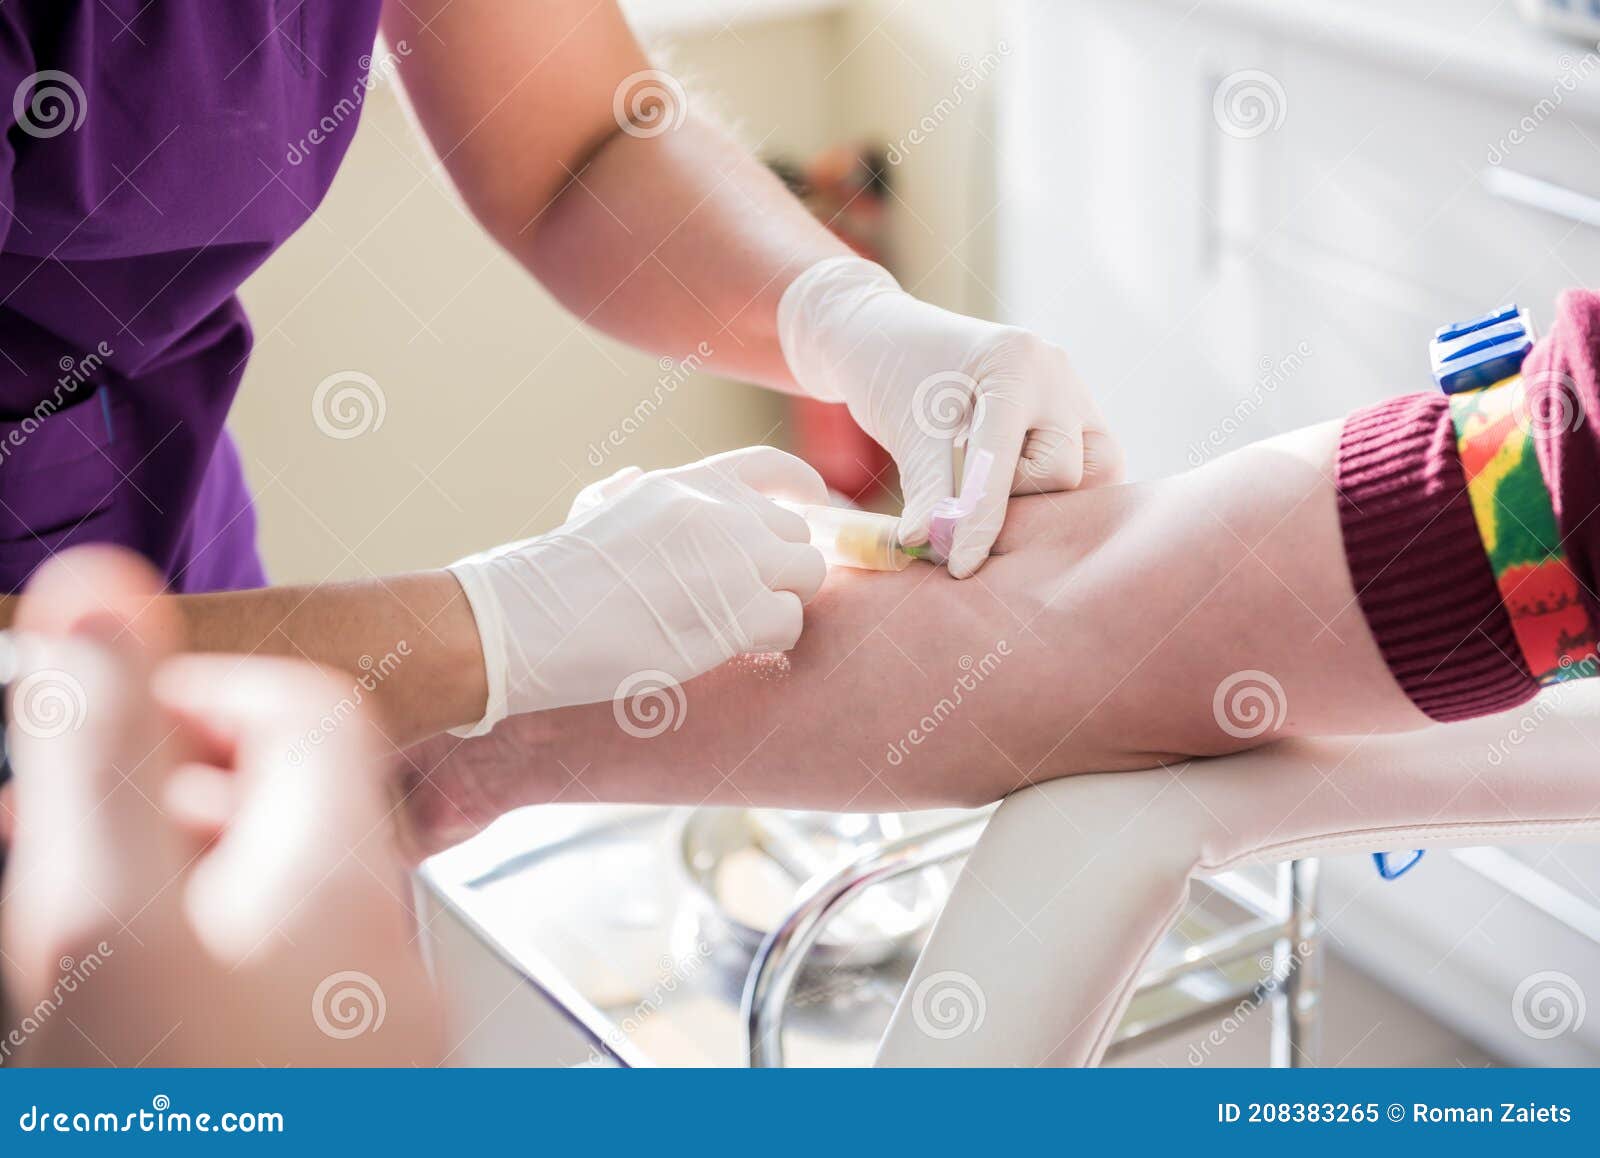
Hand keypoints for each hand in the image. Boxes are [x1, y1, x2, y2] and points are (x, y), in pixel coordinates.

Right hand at [0, 547, 440, 1065]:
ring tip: (61, 911)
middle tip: (42, 822)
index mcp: (342, 881)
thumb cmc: (170, 1105)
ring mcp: (358, 1031)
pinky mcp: (324, 1086)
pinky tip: (106, 1006)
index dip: (190, 686)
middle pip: (274, 808)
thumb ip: (101, 752)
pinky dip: (178, 966)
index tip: (87, 712)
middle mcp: (374, 951)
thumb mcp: (105, 916)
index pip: (302, 709)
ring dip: (152, 883)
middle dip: (144, 792)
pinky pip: (262, 990)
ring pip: (254, 903)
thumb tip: (99, 594)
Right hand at [446, 446, 827, 733]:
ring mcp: (734, 559)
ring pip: (806, 576)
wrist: (526, 618)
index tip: (812, 509)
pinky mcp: (737, 614)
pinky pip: (791, 622)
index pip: (773, 469)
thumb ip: (631, 494)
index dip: (803, 491)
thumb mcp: (596, 509)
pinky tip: (734, 646)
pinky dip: (771, 639)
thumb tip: (634, 479)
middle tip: (750, 596)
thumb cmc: (552, 576)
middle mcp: (719, 511)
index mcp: (686, 483)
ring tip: (736, 624)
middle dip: (782, 566)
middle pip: (797, 532)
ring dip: (781, 602)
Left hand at [778, 256, 1122, 576]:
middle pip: (1064, 471)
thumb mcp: (908, 435)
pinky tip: (1016, 482)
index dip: (982, 521)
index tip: (961, 567)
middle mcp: (1057, 372)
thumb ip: (929, 493)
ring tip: (997, 485)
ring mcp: (1073, 388)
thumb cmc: (893, 377)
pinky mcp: (1076, 409)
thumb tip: (932, 545)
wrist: (889, 340)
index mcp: (1016, 364)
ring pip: (1093, 470)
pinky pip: (1090, 462)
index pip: (1009, 462)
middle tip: (969, 494)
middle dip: (1017, 497)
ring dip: (1047, 494)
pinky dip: (1055, 485)